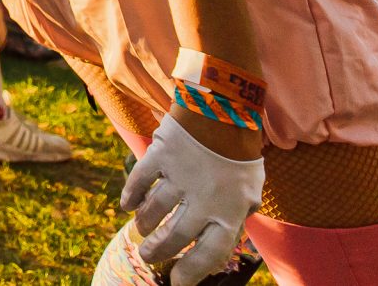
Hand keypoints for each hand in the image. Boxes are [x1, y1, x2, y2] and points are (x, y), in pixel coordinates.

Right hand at [121, 110, 264, 285]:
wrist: (225, 109)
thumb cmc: (241, 154)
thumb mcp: (250, 191)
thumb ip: (236, 216)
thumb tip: (223, 239)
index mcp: (229, 213)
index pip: (207, 255)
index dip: (190, 273)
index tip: (176, 281)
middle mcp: (203, 201)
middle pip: (174, 237)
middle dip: (158, 251)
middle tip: (149, 256)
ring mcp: (179, 178)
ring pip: (153, 212)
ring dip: (145, 225)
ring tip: (142, 231)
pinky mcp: (161, 156)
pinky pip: (139, 181)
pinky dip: (131, 195)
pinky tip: (127, 205)